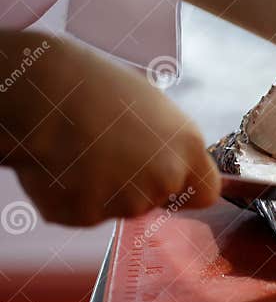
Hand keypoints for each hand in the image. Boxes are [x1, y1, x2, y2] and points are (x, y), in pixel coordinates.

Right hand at [0, 32, 220, 225]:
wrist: (42, 93)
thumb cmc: (94, 86)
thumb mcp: (151, 106)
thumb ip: (167, 142)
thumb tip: (165, 157)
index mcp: (186, 148)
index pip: (207, 192)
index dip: (188, 189)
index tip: (173, 182)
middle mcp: (165, 179)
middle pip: (157, 199)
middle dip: (136, 184)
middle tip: (107, 150)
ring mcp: (126, 201)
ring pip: (118, 207)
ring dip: (102, 189)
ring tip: (80, 150)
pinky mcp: (87, 215)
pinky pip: (83, 212)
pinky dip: (71, 196)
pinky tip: (61, 164)